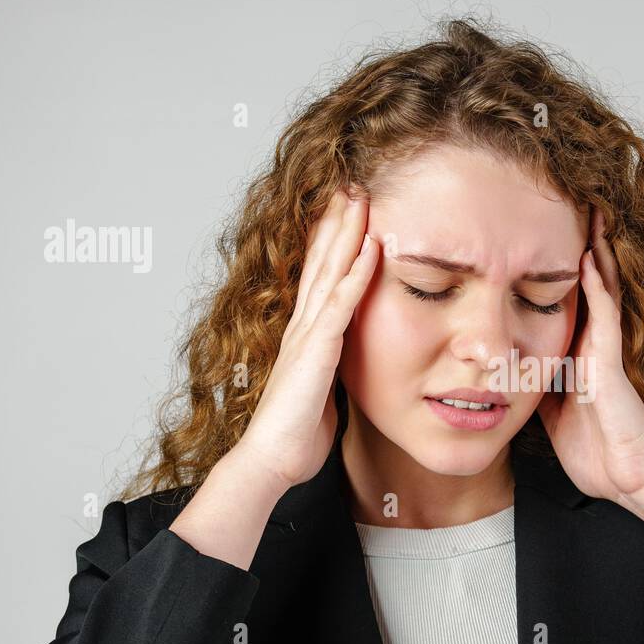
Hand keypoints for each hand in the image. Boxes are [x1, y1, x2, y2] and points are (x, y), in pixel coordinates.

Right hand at [232, 187, 377, 491]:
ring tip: (361, 194)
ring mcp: (307, 333)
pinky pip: (341, 302)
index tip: (345, 210)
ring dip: (347, 230)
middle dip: (336, 220)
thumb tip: (345, 366)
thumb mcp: (321, 393)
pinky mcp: (316, 349)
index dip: (331, 242)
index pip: (319, 277)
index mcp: (304, 335)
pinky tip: (372, 245)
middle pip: (321, 260)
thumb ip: (332, 370)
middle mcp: (302, 325)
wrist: (271, 460)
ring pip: (330, 269)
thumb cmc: (295, 435)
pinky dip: (357, 272)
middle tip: (351, 183)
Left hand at [536, 206, 643, 504]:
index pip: (564, 300)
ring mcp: (605, 351)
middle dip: (575, 248)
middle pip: (585, 284)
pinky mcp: (612, 363)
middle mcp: (594, 345)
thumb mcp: (552, 411)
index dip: (552, 269)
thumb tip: (507, 373)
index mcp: (578, 355)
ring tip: (586, 214)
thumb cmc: (597, 453)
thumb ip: (537, 385)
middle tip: (568, 207)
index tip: (536, 239)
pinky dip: (596, 286)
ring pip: (600, 290)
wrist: (626, 478)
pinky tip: (588, 258)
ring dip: (593, 252)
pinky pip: (604, 315)